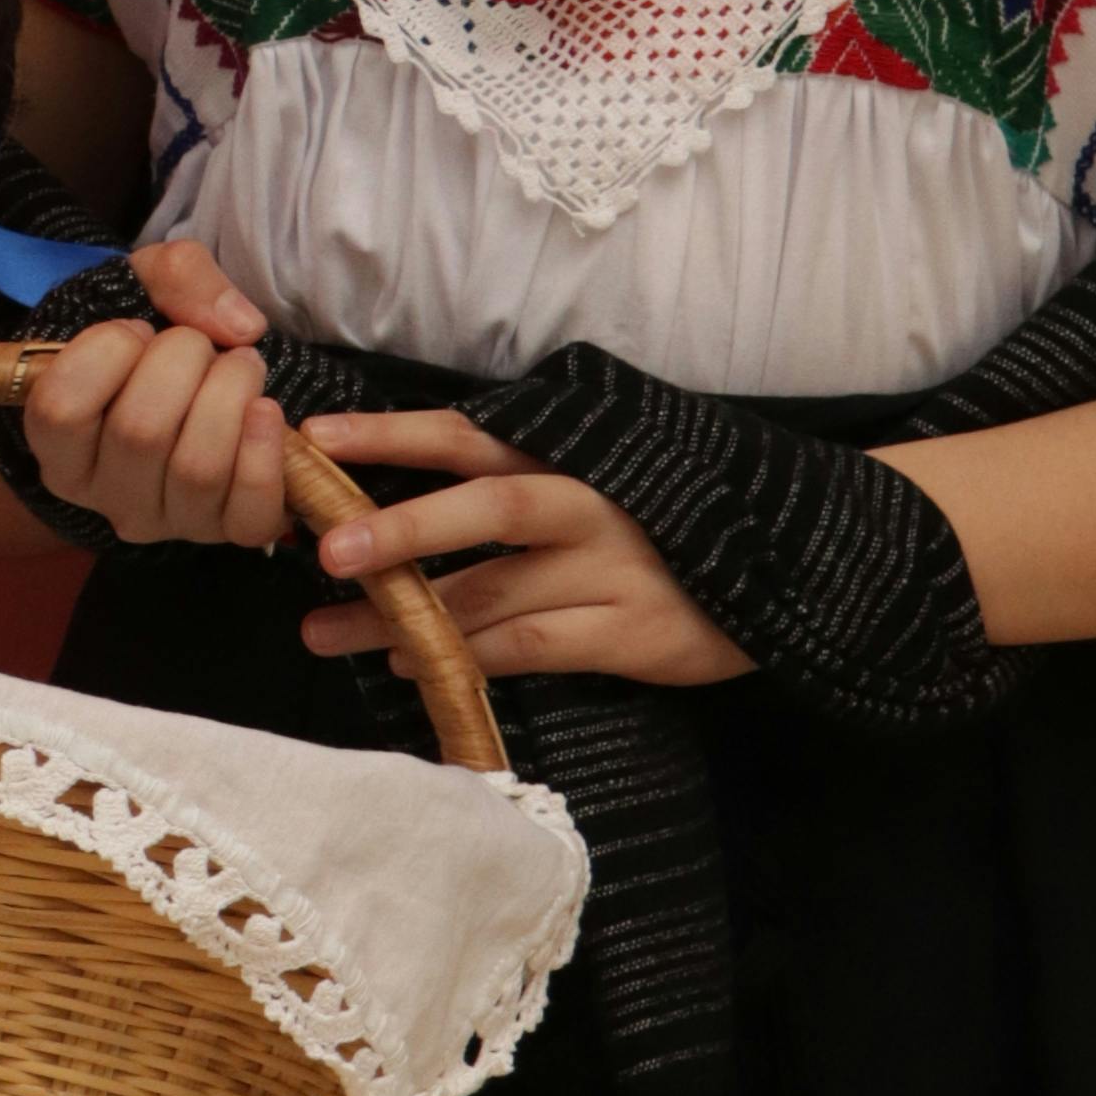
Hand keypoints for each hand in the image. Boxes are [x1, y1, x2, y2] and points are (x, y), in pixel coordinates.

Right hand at [19, 237, 292, 548]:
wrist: (182, 390)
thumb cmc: (148, 341)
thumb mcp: (141, 285)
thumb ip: (176, 276)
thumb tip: (240, 327)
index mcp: (57, 442)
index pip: (61, 409)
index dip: (107, 350)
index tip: (135, 329)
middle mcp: (101, 494)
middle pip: (139, 433)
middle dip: (184, 359)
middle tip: (200, 342)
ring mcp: (163, 521)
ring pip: (197, 469)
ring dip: (230, 395)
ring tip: (239, 366)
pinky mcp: (223, 531)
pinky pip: (248, 512)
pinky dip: (265, 454)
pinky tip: (264, 411)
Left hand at [295, 409, 752, 690]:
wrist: (776, 572)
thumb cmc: (659, 525)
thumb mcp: (594, 482)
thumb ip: (514, 482)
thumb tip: (394, 500)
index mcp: (569, 455)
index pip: (469, 434)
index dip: (393, 433)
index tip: (318, 434)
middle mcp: (588, 504)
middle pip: (485, 505)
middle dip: (399, 528)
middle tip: (321, 551)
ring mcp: (610, 569)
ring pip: (489, 592)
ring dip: (399, 616)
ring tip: (323, 630)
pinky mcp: (627, 632)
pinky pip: (525, 647)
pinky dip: (462, 657)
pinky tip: (407, 662)